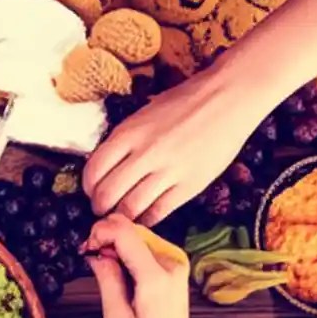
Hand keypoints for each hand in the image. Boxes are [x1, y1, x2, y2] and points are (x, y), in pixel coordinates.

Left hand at [83, 75, 259, 225]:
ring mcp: (168, 171)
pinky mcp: (189, 185)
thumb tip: (107, 167)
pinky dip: (146, 219)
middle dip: (99, 207)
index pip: (93, 170)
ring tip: (122, 216)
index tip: (92, 191)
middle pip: (107, 194)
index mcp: (129, 132)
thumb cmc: (184, 102)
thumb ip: (125, 140)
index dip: (88, 187)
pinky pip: (159, 212)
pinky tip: (145, 216)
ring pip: (131, 208)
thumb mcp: (144, 114)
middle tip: (103, 209)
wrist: (228, 98)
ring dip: (121, 216)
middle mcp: (145, 153)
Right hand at [84, 214, 195, 317]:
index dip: (99, 232)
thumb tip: (96, 252)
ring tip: (98, 268)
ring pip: (141, 241)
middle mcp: (173, 267)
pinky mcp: (176, 281)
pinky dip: (129, 257)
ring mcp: (177, 273)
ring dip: (117, 247)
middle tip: (86, 258)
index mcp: (157, 277)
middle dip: (108, 238)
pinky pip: (148, 255)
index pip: (125, 232)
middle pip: (135, 232)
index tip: (81, 248)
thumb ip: (107, 278)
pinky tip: (115, 274)